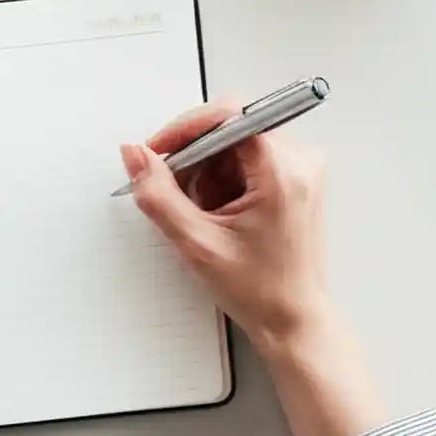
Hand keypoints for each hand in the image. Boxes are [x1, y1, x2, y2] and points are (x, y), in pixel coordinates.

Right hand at [119, 100, 328, 353]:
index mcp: (284, 172)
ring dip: (208, 172)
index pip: (228, 116)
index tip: (159, 151)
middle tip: (185, 197)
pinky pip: (245, 157)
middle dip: (196, 159)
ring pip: (233, 143)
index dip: (185, 129)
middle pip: (228, 128)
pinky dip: (223, 180)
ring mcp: (300, 167)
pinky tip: (222, 213)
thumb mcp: (196, 243)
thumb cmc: (260, 289)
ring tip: (208, 214)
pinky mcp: (294, 177)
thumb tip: (135, 155)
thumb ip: (158, 195)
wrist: (293, 319)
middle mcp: (300, 160)